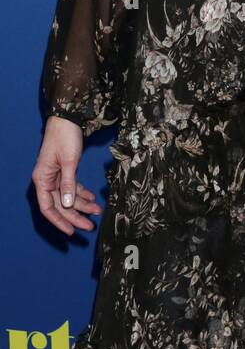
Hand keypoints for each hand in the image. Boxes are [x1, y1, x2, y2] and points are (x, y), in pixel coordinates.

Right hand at [32, 117, 102, 235]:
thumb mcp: (69, 161)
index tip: (72, 231)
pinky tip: (93, 198)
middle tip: (90, 226)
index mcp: (42, 179)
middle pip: (60, 205)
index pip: (47, 208)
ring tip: (97, 211)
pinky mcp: (65, 170)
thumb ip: (68, 184)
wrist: (68, 118)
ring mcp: (56, 176)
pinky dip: (82, 193)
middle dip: (75, 216)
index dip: (59, 221)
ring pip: (68, 197)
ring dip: (82, 204)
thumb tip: (67, 204)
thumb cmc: (65, 137)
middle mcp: (47, 180)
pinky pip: (72, 187)